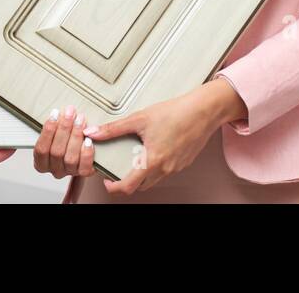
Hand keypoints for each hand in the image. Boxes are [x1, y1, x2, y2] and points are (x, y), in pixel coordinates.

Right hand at [0, 105, 96, 203]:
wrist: (85, 140)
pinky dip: (87, 152)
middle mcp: (54, 170)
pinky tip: (88, 138)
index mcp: (41, 162)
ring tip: (80, 119)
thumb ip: (14, 145)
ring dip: (75, 137)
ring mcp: (70, 171)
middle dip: (63, 129)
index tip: (54, 113)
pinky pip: (85, 166)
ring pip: (70, 158)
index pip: (40, 149)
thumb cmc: (58, 136)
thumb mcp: (38, 135)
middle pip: (56, 152)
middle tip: (69, 111)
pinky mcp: (85, 172)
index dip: (47, 131)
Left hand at [85, 79, 244, 196]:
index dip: (114, 188)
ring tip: (136, 157)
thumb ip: (114, 128)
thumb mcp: (140, 118)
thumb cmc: (177, 112)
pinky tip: (155, 149)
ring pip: (154, 180)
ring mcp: (176, 167)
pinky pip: (166, 171)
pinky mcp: (184, 163)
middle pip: (141, 186)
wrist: (203, 110)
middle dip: (127, 181)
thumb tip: (94, 132)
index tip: (108, 181)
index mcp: (152, 160)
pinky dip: (156, 166)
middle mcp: (165, 168)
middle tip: (119, 169)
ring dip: (142, 174)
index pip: (128, 187)